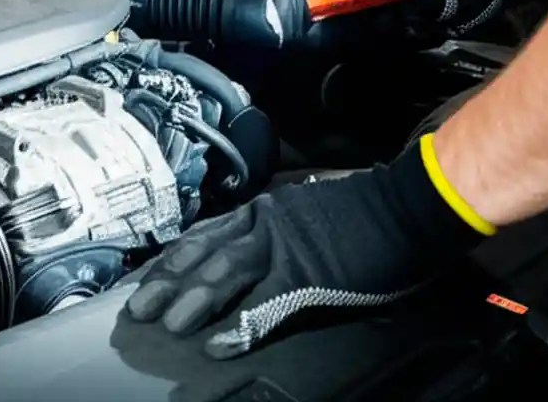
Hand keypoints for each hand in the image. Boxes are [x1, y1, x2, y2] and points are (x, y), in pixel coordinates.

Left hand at [124, 138, 482, 358]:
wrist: (409, 203)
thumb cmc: (364, 210)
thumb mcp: (306, 211)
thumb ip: (276, 228)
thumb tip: (252, 249)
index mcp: (263, 209)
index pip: (204, 234)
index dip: (173, 259)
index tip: (147, 279)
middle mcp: (264, 222)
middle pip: (202, 251)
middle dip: (167, 281)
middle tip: (139, 309)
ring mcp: (285, 246)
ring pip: (224, 271)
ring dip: (193, 299)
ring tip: (168, 325)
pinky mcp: (309, 274)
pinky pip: (265, 303)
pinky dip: (240, 325)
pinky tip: (219, 344)